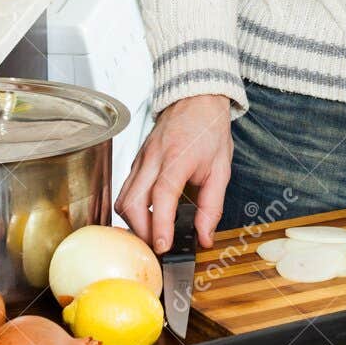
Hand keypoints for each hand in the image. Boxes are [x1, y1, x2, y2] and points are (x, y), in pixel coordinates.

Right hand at [117, 93, 232, 251]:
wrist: (195, 99)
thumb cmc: (209, 129)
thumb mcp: (221, 168)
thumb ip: (212, 206)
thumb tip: (204, 236)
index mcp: (178, 157)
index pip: (162, 195)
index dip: (160, 224)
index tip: (164, 245)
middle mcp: (154, 158)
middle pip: (133, 201)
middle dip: (142, 230)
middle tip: (159, 244)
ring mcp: (141, 159)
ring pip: (123, 197)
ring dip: (134, 221)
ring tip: (154, 232)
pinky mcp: (136, 161)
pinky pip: (126, 189)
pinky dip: (134, 208)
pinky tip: (149, 215)